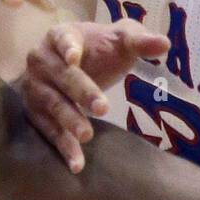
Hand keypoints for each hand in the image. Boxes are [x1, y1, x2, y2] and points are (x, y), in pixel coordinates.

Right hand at [18, 19, 169, 171]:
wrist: (70, 66)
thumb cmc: (98, 50)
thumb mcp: (120, 40)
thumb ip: (140, 40)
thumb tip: (164, 44)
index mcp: (60, 35)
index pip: (62, 38)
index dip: (67, 47)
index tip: (74, 58)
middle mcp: (41, 59)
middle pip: (63, 76)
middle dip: (82, 92)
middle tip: (102, 108)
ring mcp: (35, 87)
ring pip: (53, 104)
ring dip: (69, 121)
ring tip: (87, 136)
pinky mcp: (34, 112)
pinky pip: (48, 130)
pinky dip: (62, 146)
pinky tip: (76, 164)